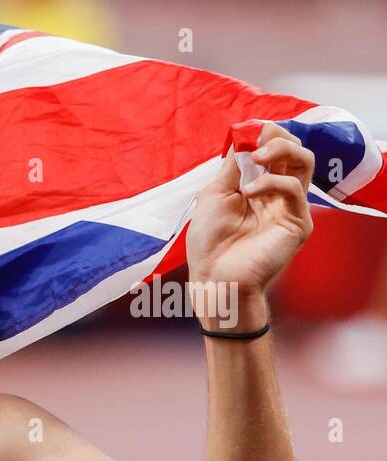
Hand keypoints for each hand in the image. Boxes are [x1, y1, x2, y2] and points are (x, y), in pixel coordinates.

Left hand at [186, 122, 315, 321]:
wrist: (214, 278)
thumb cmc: (210, 243)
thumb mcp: (215, 195)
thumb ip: (233, 168)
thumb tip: (244, 139)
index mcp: (259, 187)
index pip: (275, 152)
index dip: (267, 135)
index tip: (252, 129)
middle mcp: (278, 194)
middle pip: (295, 151)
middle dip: (278, 138)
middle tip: (259, 140)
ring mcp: (290, 207)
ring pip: (304, 162)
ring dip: (282, 150)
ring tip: (258, 157)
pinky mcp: (297, 222)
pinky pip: (295, 189)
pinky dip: (272, 182)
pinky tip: (249, 191)